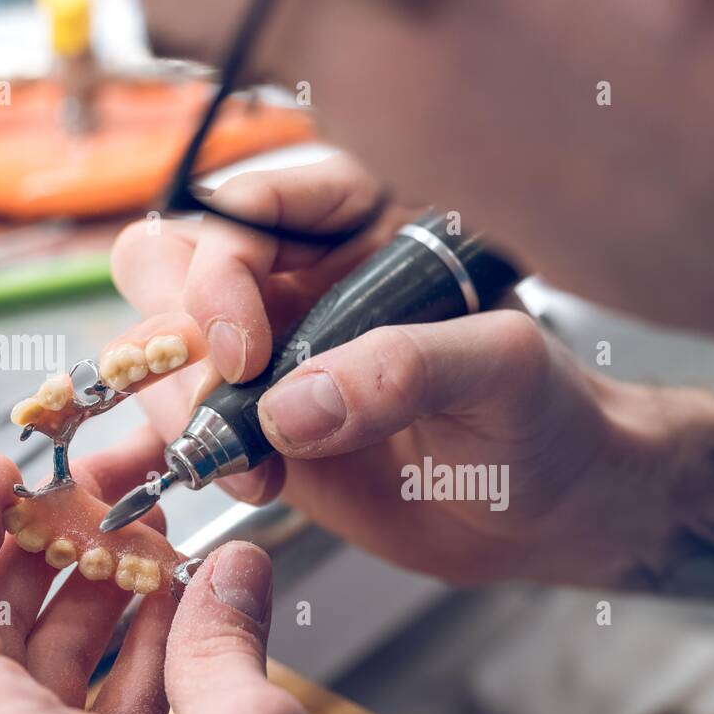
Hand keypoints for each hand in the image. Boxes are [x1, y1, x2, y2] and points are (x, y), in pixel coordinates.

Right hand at [110, 152, 680, 587]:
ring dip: (168, 405)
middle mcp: (303, 280)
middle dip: (175, 330)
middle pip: (173, 263)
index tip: (247, 349)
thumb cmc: (546, 416)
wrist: (551, 509)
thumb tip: (289, 408)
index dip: (223, 266)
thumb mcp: (503, 371)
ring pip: (163, 350)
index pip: (251, 204)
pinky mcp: (262, 431)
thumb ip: (407, 370)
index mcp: (363, 225)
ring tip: (232, 465)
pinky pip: (182, 426)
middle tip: (220, 397)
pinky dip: (164, 452)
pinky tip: (197, 481)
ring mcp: (274, 358)